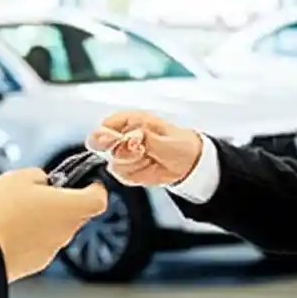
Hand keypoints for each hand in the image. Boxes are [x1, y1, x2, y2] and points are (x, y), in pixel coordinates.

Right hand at [0, 168, 107, 281]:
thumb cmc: (0, 212)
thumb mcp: (19, 177)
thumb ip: (39, 177)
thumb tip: (43, 182)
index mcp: (71, 207)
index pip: (99, 199)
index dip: (93, 188)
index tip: (85, 182)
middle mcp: (66, 232)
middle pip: (76, 214)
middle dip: (61, 202)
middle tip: (40, 193)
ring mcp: (51, 250)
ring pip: (55, 230)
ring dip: (43, 220)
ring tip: (16, 210)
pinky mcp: (34, 264)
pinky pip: (38, 244)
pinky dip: (29, 236)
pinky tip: (9, 228)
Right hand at [87, 111, 203, 186]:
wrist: (191, 164)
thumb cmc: (181, 145)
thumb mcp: (164, 140)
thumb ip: (143, 138)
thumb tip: (126, 138)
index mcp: (133, 121)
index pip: (106, 125)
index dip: (107, 134)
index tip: (121, 141)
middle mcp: (126, 136)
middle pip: (106, 147)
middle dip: (126, 153)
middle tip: (142, 151)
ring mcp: (126, 154)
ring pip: (115, 164)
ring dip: (134, 165)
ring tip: (150, 159)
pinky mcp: (129, 169)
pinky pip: (123, 176)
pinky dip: (137, 175)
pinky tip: (148, 168)